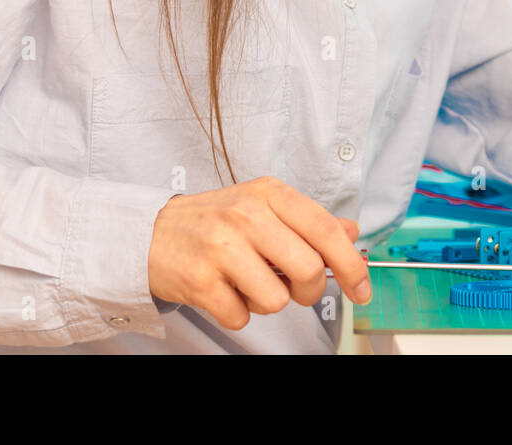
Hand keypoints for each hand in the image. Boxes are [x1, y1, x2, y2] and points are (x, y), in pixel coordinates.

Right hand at [147, 176, 370, 330]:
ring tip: (247, 283)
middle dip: (308, 290)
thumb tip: (353, 233)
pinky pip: (241, 316)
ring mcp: (220, 247)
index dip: (352, 264)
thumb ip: (308, 221)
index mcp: (269, 194)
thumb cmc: (214, 223)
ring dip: (267, 302)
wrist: (149, 234)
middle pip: (308, 269)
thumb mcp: (263, 207)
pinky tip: (223, 291)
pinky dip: (237, 313)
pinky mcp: (198, 279)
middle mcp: (246, 215)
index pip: (326, 229)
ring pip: (276, 300)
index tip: (363, 289)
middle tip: (293, 287)